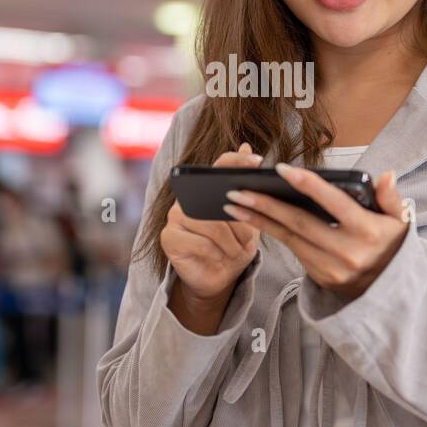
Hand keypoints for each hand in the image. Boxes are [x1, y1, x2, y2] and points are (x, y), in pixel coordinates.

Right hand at [162, 142, 263, 301]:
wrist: (217, 279)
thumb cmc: (233, 247)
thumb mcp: (248, 220)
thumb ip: (247, 190)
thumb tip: (247, 146)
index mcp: (204, 190)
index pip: (219, 164)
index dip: (238, 160)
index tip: (258, 163)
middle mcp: (186, 198)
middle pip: (217, 200)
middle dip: (239, 221)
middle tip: (250, 237)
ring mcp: (174, 217)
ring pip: (210, 224)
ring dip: (230, 242)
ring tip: (237, 251)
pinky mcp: (169, 238)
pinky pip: (200, 242)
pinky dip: (217, 252)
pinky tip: (221, 257)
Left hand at [222, 165, 411, 301]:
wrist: (390, 290)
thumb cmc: (391, 245)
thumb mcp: (399, 220)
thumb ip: (391, 197)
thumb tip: (385, 174)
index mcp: (366, 231)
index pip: (333, 203)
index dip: (307, 185)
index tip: (280, 169)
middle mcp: (346, 252)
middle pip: (299, 223)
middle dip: (265, 205)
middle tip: (236, 189)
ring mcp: (330, 268)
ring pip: (289, 239)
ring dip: (258, 220)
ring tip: (233, 203)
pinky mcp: (319, 277)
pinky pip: (292, 250)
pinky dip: (272, 233)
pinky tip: (253, 218)